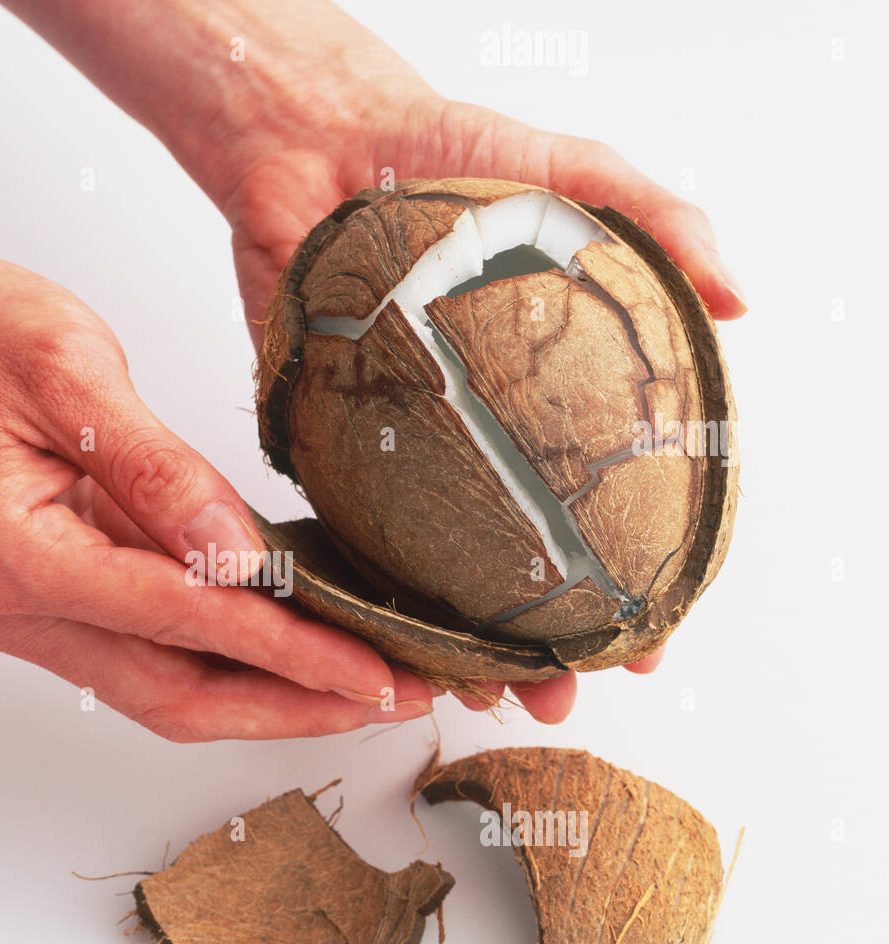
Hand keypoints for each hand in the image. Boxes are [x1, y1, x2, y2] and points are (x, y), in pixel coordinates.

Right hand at [0, 236, 435, 740]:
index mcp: (19, 558)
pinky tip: (289, 645)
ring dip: (266, 697)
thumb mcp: (70, 371)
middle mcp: (18, 611)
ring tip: (360, 688)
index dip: (291, 654)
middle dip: (295, 707)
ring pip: (166, 691)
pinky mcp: (50, 597)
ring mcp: (29, 615)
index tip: (375, 673)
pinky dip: (227, 659)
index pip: (186, 624)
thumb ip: (160, 473)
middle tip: (395, 702)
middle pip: (178, 698)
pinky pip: (150, 651)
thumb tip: (246, 556)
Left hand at [218, 91, 739, 720]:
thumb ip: (651, 222)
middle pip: (521, 566)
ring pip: (440, 576)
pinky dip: (376, 602)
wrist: (314, 142)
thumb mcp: (563, 173)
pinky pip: (352, 542)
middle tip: (560, 692)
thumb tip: (736, 299)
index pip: (602, 509)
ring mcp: (403, 452)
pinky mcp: (326, 447)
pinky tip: (400, 647)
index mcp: (544, 398)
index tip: (644, 642)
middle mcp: (477, 440)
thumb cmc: (441, 154)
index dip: (630, 583)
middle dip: (546, 644)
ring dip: (464, 646)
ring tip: (488, 693)